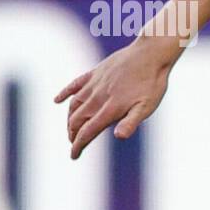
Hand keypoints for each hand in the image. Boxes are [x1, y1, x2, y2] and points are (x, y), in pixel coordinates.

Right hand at [54, 37, 174, 159]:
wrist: (151, 53)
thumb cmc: (152, 83)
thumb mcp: (147, 106)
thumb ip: (131, 122)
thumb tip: (118, 137)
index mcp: (110, 108)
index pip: (88, 131)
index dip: (78, 145)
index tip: (73, 156)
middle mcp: (98, 97)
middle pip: (78, 120)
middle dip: (73, 135)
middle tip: (74, 145)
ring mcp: (95, 84)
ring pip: (74, 105)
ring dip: (70, 119)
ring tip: (70, 129)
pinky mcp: (95, 73)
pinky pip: (75, 85)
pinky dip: (64, 94)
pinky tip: (57, 100)